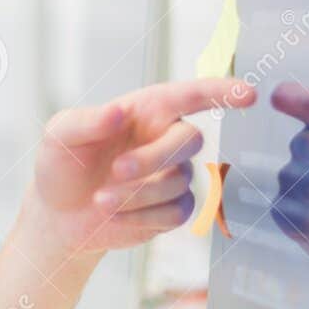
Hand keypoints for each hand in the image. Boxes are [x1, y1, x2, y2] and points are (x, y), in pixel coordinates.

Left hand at [23, 77, 256, 261]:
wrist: (59, 216)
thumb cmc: (61, 166)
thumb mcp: (59, 136)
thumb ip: (86, 120)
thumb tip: (118, 112)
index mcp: (146, 111)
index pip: (191, 96)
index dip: (222, 92)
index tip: (249, 94)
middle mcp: (166, 139)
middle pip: (190, 140)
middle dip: (153, 158)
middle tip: (115, 172)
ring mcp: (174, 175)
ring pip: (180, 181)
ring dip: (138, 193)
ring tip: (100, 201)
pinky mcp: (173, 209)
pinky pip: (176, 213)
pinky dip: (142, 217)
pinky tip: (115, 217)